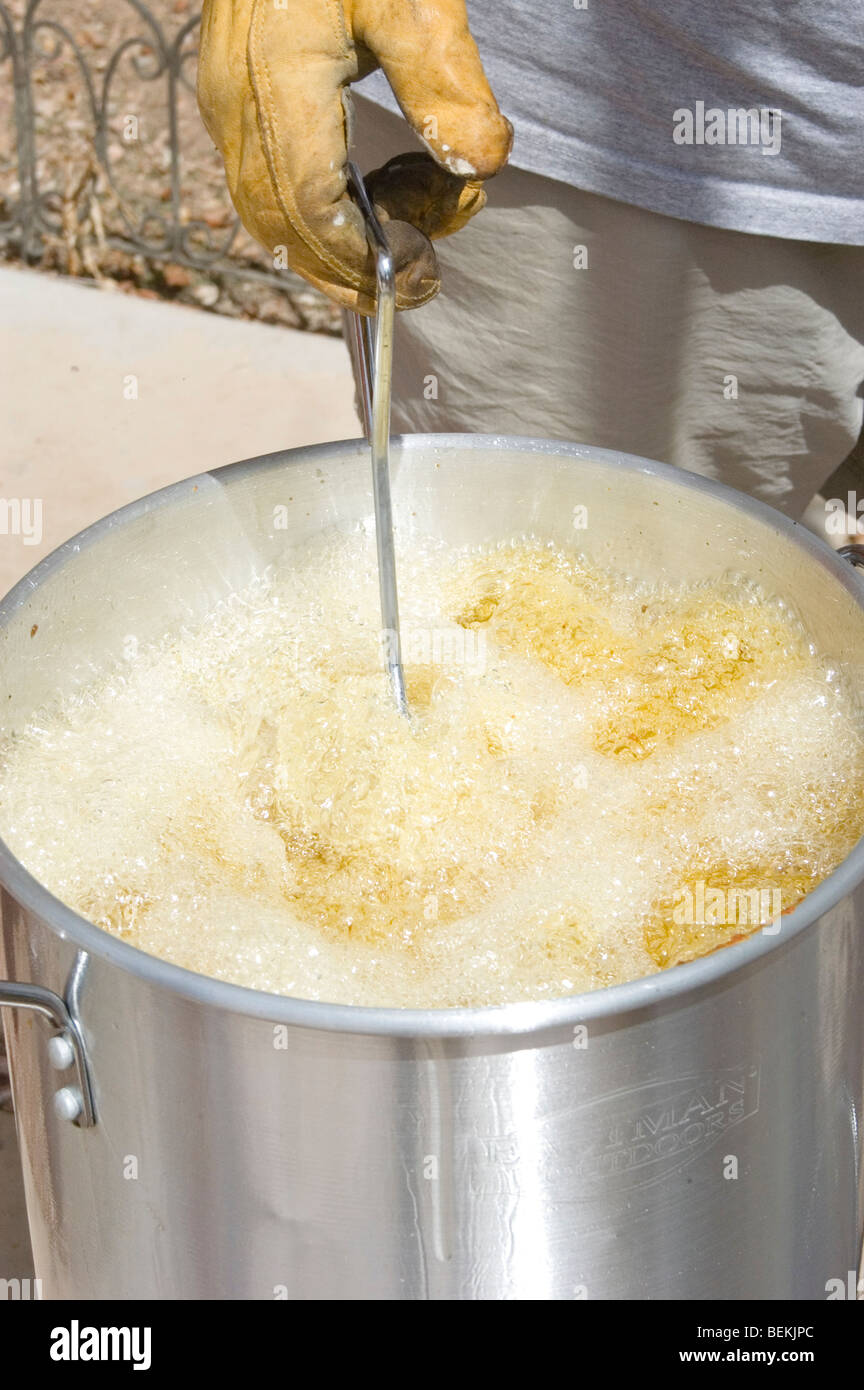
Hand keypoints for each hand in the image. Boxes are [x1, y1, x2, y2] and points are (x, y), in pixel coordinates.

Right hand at [197, 0, 512, 313]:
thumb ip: (447, 82)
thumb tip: (480, 165)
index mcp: (276, 83)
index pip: (310, 212)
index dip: (364, 260)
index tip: (422, 273)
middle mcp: (236, 104)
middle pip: (283, 230)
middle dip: (353, 267)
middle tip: (423, 270)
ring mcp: (226, 102)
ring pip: (269, 215)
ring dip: (339, 241)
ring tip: (411, 214)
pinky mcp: (234, 95)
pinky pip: (265, 182)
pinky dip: (321, 209)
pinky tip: (374, 187)